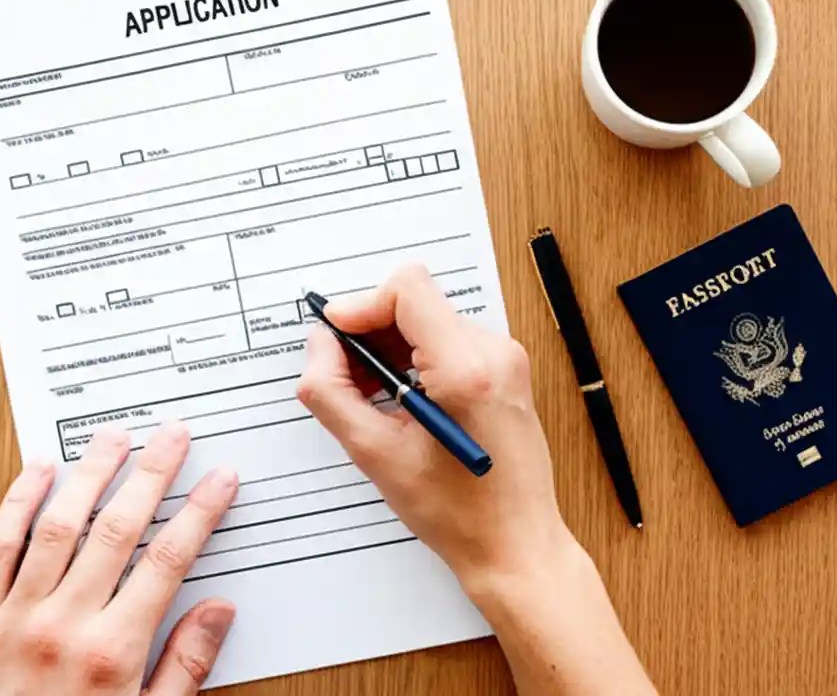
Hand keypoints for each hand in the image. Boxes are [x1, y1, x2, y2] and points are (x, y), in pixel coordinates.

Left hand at [0, 422, 239, 695]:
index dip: (199, 512)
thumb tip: (218, 613)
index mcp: (111, 653)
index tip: (219, 481)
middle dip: (152, 474)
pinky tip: (38, 473)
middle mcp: (64, 625)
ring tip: (114, 437)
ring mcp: (15, 618)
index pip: (168, 561)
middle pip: (119, 529)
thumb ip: (184, 667)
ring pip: (60, 525)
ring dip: (90, 474)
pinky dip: (17, 504)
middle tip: (173, 436)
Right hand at [297, 267, 656, 695]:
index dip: (361, 307)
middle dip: (372, 334)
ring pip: (430, 323)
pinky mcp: (508, 372)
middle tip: (348, 381)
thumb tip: (320, 347)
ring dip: (393, 350)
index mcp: (466, 370)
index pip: (407, 290)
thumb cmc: (459, 514)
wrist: (516, 546)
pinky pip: (450, 343)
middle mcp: (493, 354)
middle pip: (416, 304)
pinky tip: (404, 405)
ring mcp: (506, 361)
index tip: (335, 338)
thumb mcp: (375, 454)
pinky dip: (418, 362)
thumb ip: (332, 392)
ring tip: (376, 401)